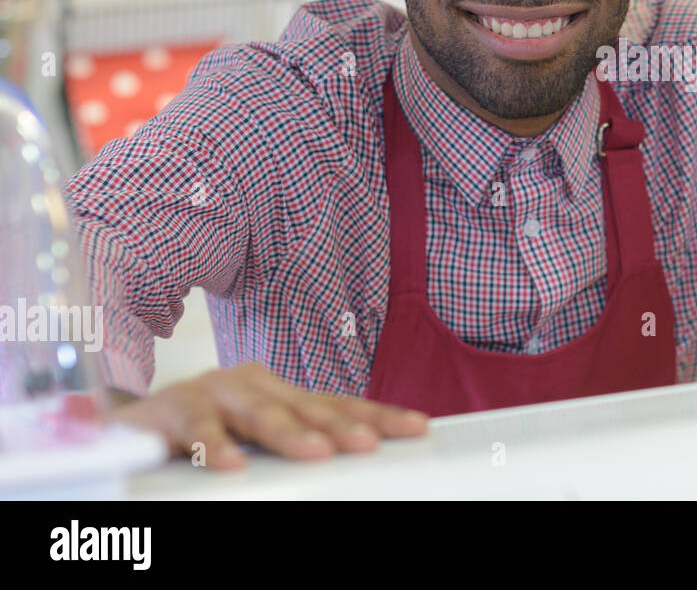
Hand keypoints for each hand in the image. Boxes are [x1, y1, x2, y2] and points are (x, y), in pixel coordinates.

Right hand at [107, 362, 428, 469]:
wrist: (128, 426)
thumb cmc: (205, 432)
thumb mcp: (260, 438)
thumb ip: (299, 440)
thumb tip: (361, 451)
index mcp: (280, 390)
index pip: (337, 403)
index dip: (378, 414)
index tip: (417, 427)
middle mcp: (252, 383)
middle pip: (306, 405)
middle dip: (341, 425)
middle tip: (370, 443)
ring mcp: (213, 390)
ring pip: (257, 411)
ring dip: (288, 432)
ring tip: (316, 453)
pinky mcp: (173, 408)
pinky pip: (198, 427)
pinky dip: (216, 446)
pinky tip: (233, 466)